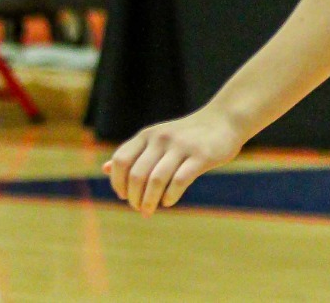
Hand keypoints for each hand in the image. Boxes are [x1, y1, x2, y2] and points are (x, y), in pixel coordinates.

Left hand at [104, 107, 244, 213]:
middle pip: (137, 175)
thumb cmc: (188, 134)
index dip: (118, 182)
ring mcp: (182, 146)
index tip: (125, 196)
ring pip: (156, 180)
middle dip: (134, 198)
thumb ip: (134, 153)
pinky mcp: (201, 156)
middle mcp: (162, 139)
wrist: (226, 119)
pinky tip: (169, 201)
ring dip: (149, 201)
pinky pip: (179, 181)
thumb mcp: (157, 138)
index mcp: (148, 135)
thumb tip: (104, 169)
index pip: (121, 161)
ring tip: (149, 210)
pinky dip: (170, 196)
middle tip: (139, 208)